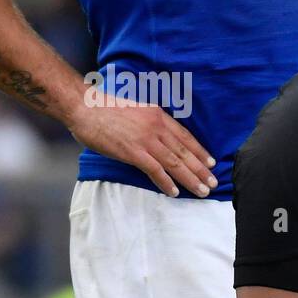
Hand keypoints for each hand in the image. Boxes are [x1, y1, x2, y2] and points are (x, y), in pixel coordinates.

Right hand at [67, 97, 215, 197]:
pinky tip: (175, 192)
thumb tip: (160, 138)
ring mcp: (145, 140)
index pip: (186, 137)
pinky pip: (155, 170)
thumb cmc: (104, 109)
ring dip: (191, 179)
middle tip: (213, 183)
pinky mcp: (133, 152)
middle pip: (184, 152)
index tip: (211, 163)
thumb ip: (150, 123)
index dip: (200, 152)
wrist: (84, 106)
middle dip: (201, 170)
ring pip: (175, 163)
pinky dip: (166, 182)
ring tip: (202, 191)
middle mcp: (156, 128)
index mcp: (158, 116)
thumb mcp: (137, 110)